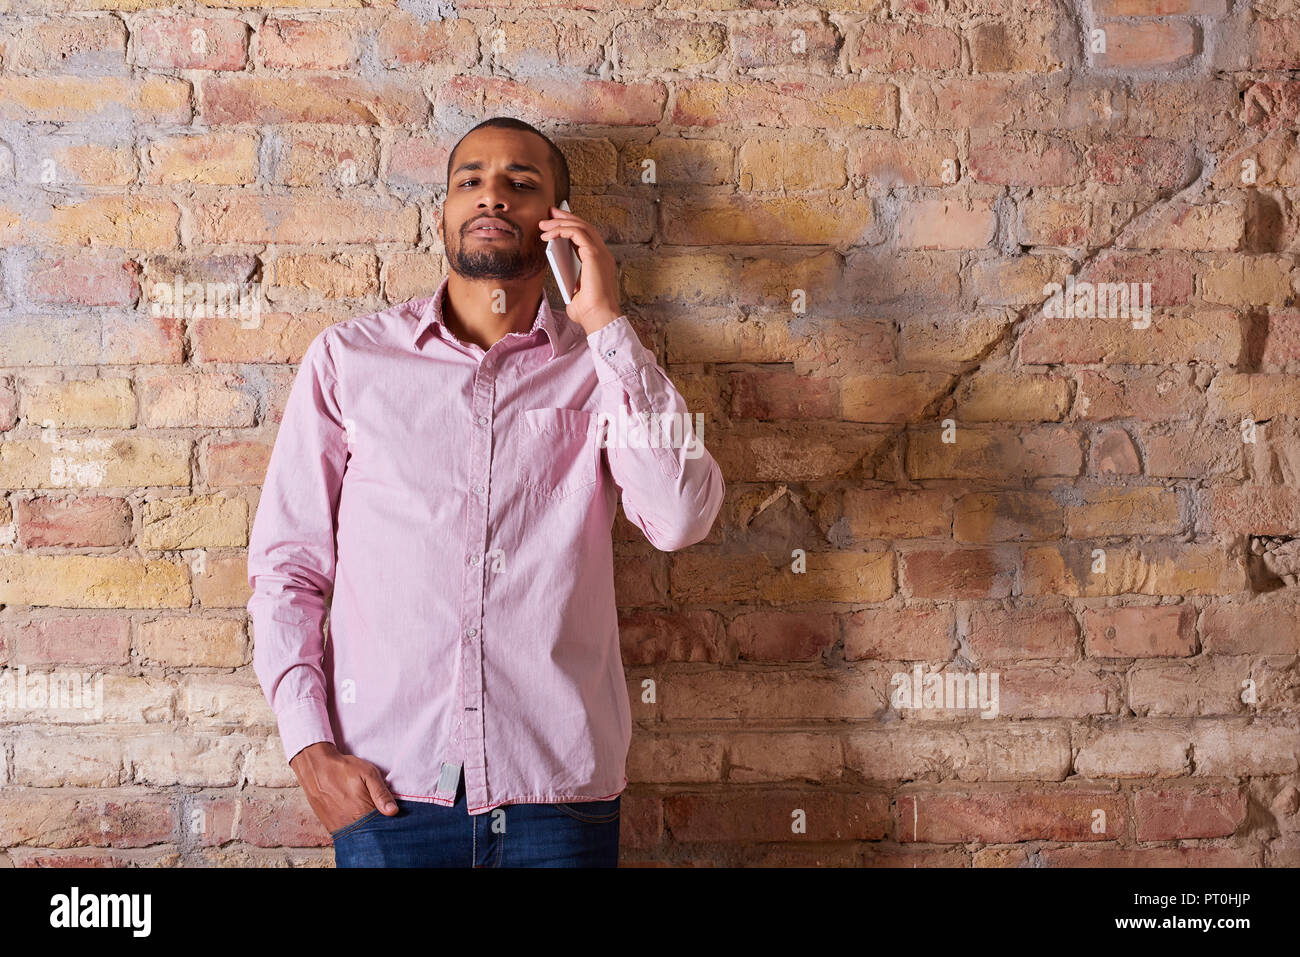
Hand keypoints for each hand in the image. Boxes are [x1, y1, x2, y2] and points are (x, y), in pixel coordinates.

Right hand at [289, 742, 399, 833]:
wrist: (316, 767)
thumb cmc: (344, 769)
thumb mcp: (368, 774)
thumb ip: (381, 793)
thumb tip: (393, 812)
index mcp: (362, 811)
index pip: (382, 826)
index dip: (389, 822)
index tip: (391, 814)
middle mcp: (349, 823)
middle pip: (371, 833)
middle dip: (377, 825)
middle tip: (378, 811)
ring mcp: (338, 826)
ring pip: (358, 835)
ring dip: (365, 828)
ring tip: (365, 812)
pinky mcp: (329, 826)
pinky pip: (346, 833)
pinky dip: (353, 829)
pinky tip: (355, 817)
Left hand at [538, 204, 621, 334]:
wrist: (598, 318)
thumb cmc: (588, 312)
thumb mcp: (574, 294)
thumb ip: (571, 284)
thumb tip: (565, 281)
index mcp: (599, 262)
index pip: (585, 237)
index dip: (570, 226)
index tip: (554, 222)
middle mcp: (602, 255)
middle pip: (585, 226)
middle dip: (566, 217)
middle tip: (549, 212)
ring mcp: (600, 253)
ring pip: (581, 226)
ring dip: (561, 221)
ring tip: (544, 222)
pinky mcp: (594, 254)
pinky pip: (576, 232)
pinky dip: (561, 229)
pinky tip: (548, 234)